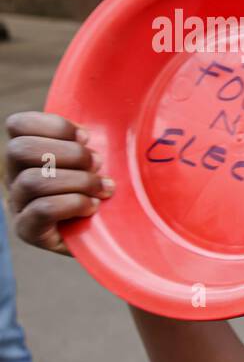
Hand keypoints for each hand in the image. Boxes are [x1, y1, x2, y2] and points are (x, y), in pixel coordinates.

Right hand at [5, 111, 114, 254]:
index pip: (18, 125)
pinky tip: (93, 207)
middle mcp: (14, 176)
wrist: (111, 236)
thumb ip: (88, 140)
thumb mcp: (96, 159)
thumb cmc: (103, 190)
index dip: (54, 125)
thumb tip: (97, 127)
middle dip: (68, 154)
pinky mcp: (28, 230)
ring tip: (102, 188)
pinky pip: (42, 209)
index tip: (87, 137)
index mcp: (26, 152)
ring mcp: (18, 204)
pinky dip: (73, 204)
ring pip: (33, 181)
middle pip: (20, 150)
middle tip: (97, 164)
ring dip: (78, 182)